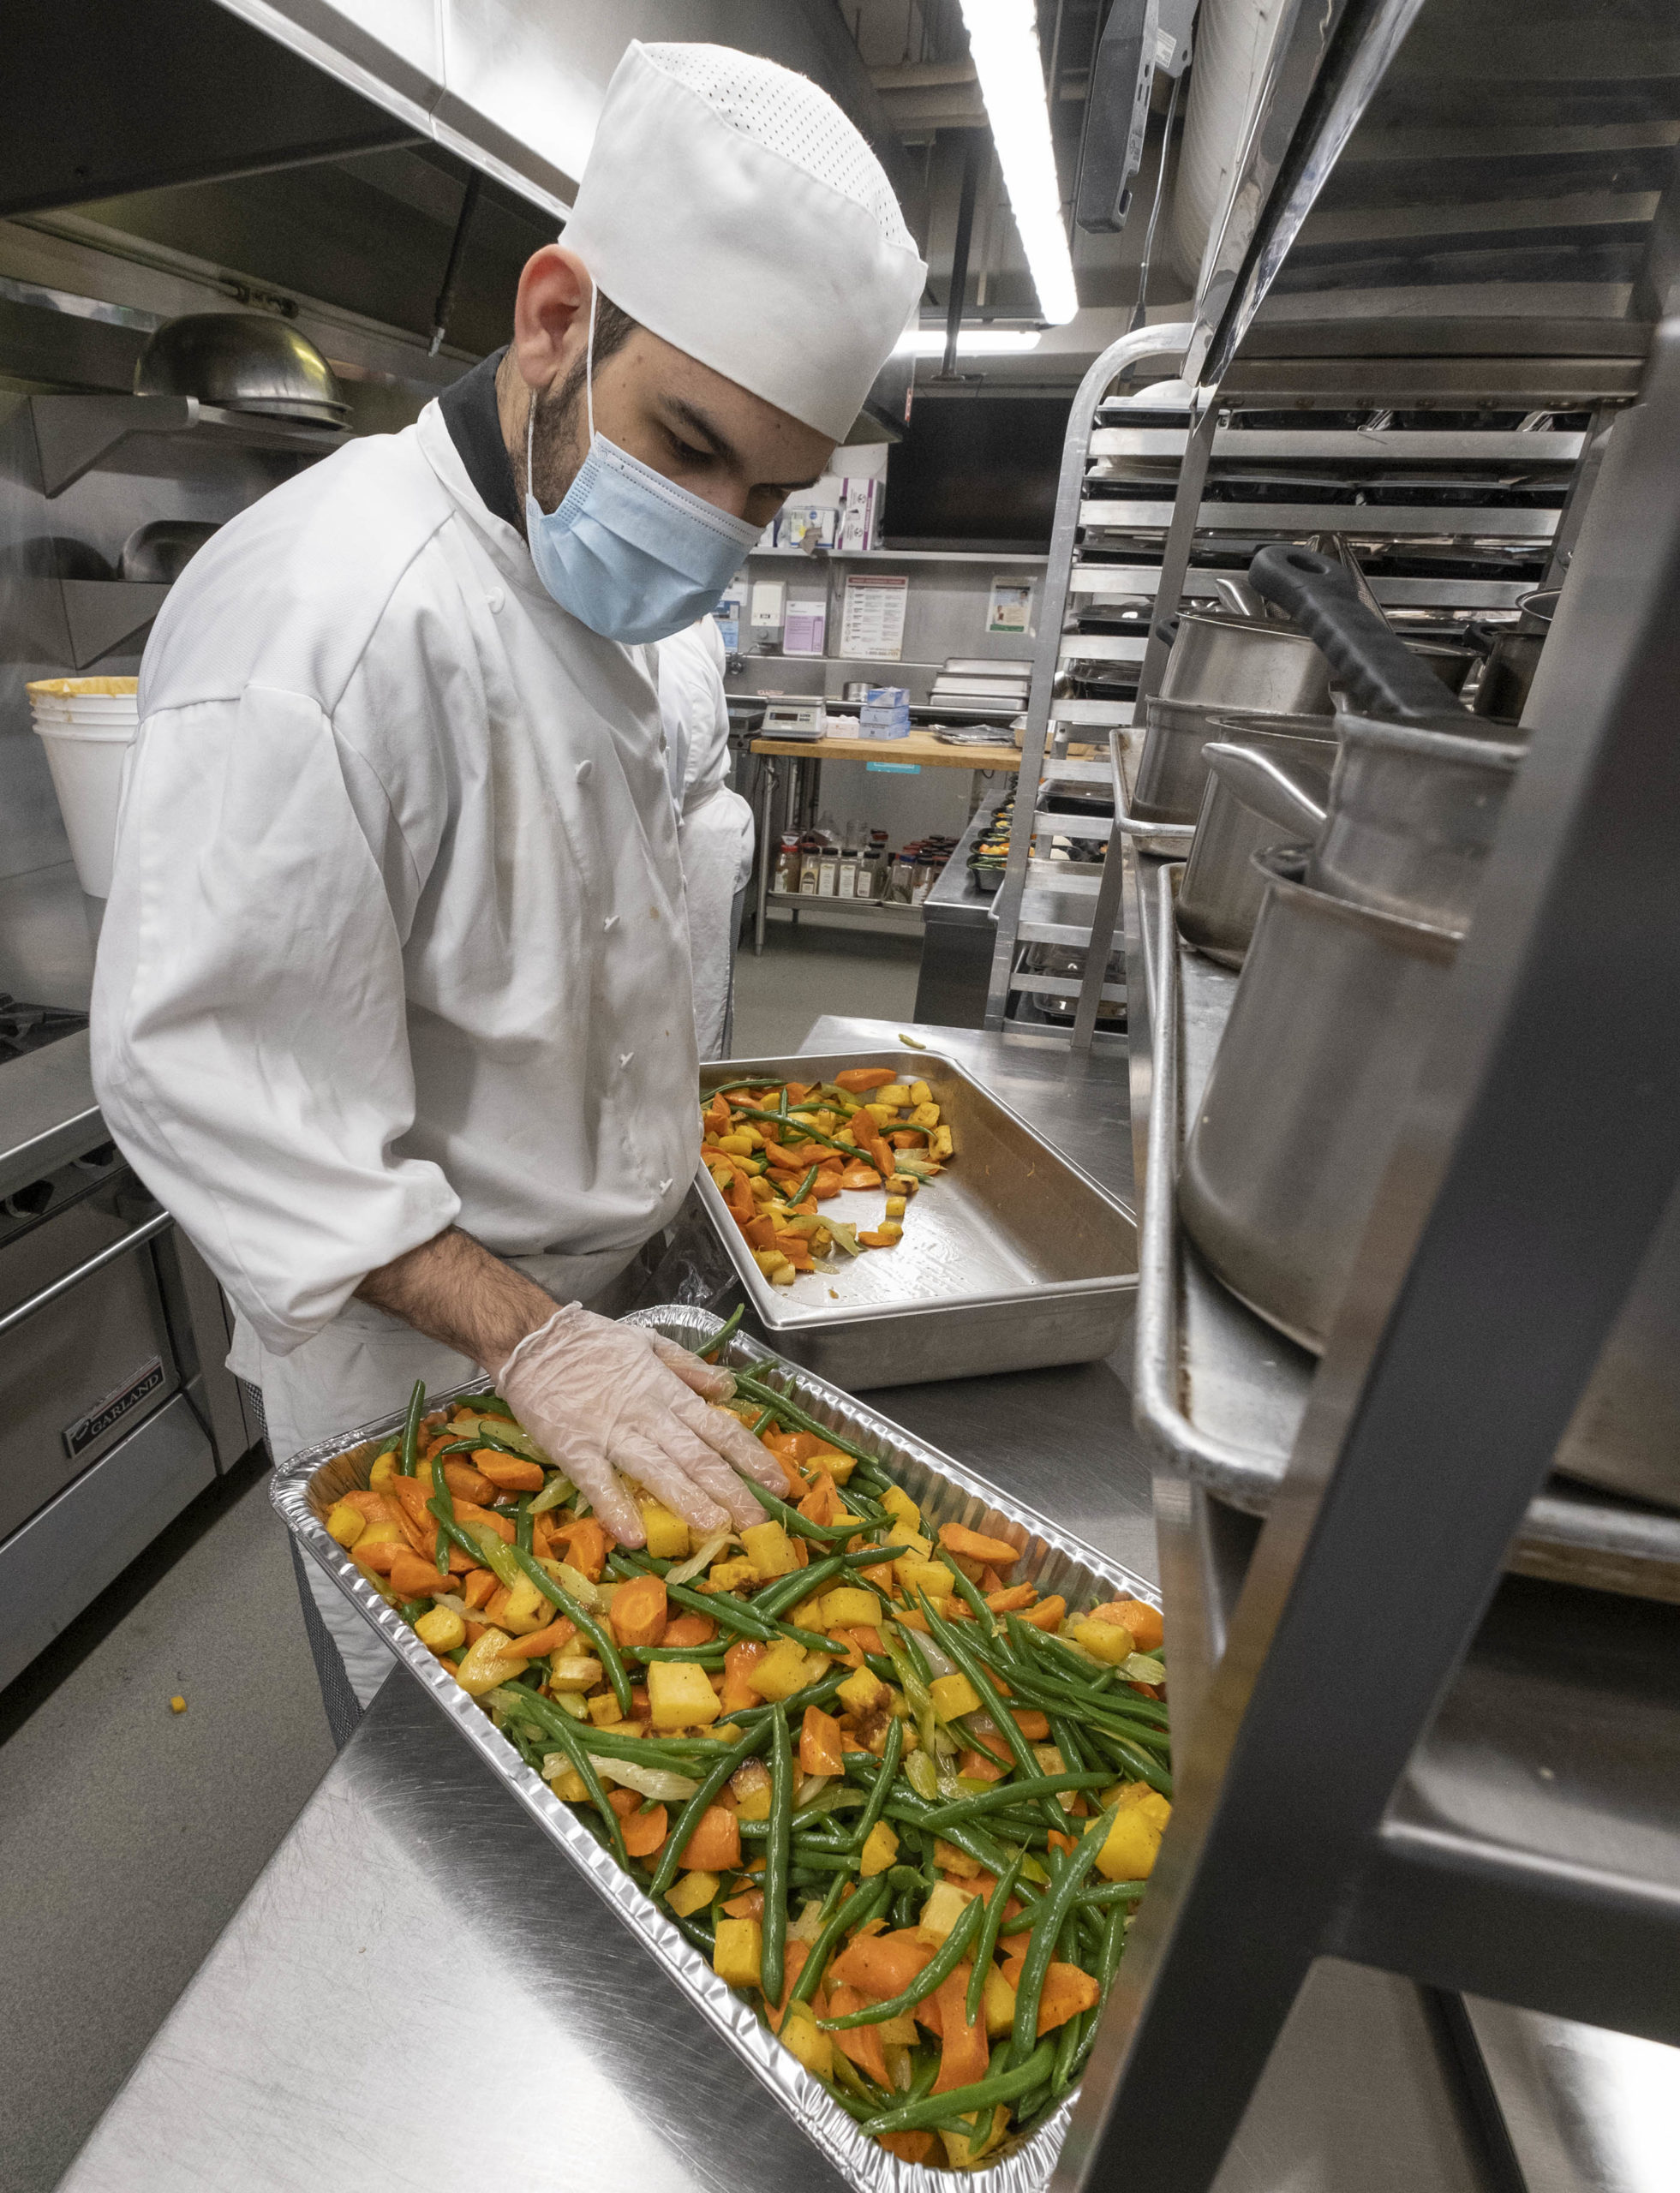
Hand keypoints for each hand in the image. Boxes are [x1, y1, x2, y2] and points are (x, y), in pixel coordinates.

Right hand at [497, 1305, 789, 1545]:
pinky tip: (633, 1536)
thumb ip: (688, 1368)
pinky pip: (597, 1482)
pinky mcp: (574, 1448)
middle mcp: (647, 1414)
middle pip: (697, 1456)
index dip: (750, 1456)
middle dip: (731, 1490)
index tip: (778, 1483)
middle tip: (758, 1523)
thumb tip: (727, 1387)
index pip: (718, 1428)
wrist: (535, 1339)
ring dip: (687, 1500)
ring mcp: (611, 1433)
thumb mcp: (649, 1342)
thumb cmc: (593, 1342)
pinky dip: (615, 1508)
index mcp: (667, 1392)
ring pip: (657, 1469)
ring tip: (713, 1528)